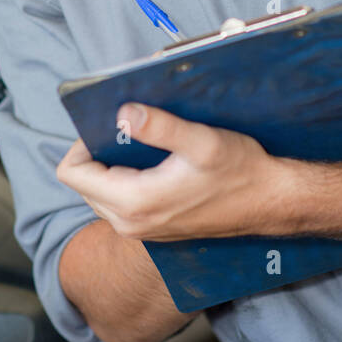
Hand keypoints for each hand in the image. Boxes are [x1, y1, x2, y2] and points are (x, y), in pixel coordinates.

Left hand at [55, 101, 303, 241]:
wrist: (269, 202)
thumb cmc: (239, 171)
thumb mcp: (201, 141)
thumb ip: (160, 127)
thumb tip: (122, 113)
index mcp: (133, 203)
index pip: (72, 173)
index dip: (81, 144)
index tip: (108, 125)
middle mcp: (129, 223)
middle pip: (83, 182)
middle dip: (97, 153)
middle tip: (128, 130)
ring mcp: (140, 229)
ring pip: (100, 192)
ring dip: (112, 166)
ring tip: (143, 144)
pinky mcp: (152, 227)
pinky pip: (119, 200)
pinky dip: (126, 178)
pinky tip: (155, 161)